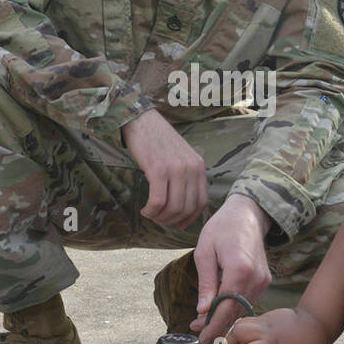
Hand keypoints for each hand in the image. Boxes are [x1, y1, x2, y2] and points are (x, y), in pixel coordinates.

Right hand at [122, 110, 207, 228]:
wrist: (142, 120)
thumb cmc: (158, 140)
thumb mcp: (181, 156)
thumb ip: (186, 176)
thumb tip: (183, 204)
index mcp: (199, 166)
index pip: (201, 202)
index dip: (190, 218)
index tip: (178, 224)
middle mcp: (191, 168)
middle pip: (187, 208)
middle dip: (173, 220)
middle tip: (160, 220)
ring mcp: (176, 169)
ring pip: (173, 207)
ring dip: (161, 217)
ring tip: (151, 214)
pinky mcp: (158, 169)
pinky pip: (158, 200)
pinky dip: (151, 210)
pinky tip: (145, 210)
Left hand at [193, 195, 273, 343]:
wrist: (247, 214)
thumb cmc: (221, 228)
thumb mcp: (204, 252)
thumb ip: (206, 283)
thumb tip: (202, 311)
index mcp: (239, 269)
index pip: (226, 307)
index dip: (213, 327)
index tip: (201, 341)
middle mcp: (255, 278)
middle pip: (235, 313)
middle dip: (218, 332)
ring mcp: (262, 280)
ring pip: (242, 310)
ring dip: (223, 323)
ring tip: (204, 335)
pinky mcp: (264, 280)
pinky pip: (246, 301)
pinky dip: (232, 311)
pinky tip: (216, 317)